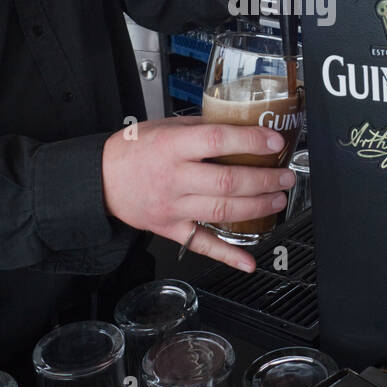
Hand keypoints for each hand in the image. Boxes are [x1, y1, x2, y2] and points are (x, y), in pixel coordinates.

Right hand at [100, 116, 293, 271]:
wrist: (100, 179)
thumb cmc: (133, 150)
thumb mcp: (165, 127)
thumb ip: (201, 128)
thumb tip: (241, 126)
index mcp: (173, 146)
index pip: (218, 140)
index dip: (250, 141)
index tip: (274, 142)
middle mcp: (174, 178)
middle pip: (226, 181)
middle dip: (264, 180)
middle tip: (285, 177)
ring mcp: (173, 207)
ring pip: (221, 211)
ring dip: (257, 208)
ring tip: (277, 200)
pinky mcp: (170, 229)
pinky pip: (202, 244)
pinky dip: (228, 255)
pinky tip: (249, 260)